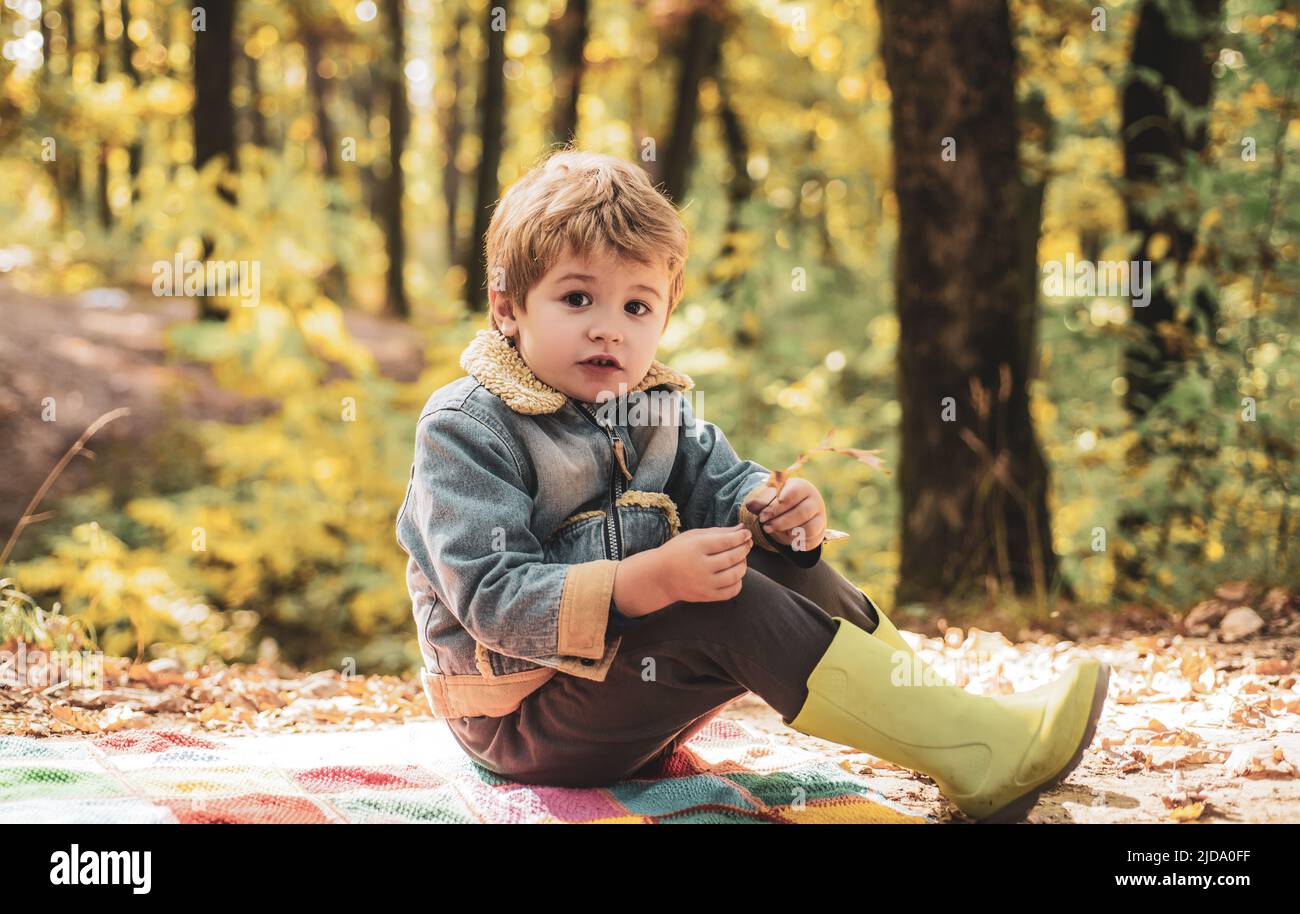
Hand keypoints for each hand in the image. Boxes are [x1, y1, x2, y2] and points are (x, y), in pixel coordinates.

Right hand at [613, 526, 752, 615]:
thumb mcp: (693, 536)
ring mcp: (704, 584)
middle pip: (733, 557)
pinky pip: (732, 591)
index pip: (727, 541)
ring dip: (743, 564)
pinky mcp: (707, 596)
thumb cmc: (678, 552)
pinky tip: (734, 574)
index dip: (741, 536)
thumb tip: (742, 528)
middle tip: (747, 543)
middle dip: (744, 548)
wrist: (660, 577)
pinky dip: (738, 581)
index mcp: (696, 547)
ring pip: (735, 574)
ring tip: (741, 558)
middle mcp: (700, 566)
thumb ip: (719, 532)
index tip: (747, 533)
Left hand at [744, 478, 826, 551]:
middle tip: (766, 527)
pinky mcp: (820, 531)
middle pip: (802, 513)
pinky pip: (812, 541)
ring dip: (791, 533)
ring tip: (777, 532)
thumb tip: (751, 505)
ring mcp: (820, 516)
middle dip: (781, 522)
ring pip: (810, 528)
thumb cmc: (779, 500)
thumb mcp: (768, 497)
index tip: (762, 516)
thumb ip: (759, 501)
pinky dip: (798, 542)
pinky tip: (787, 538)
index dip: (776, 508)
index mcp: (802, 487)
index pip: (792, 496)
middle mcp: (815, 500)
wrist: (793, 508)